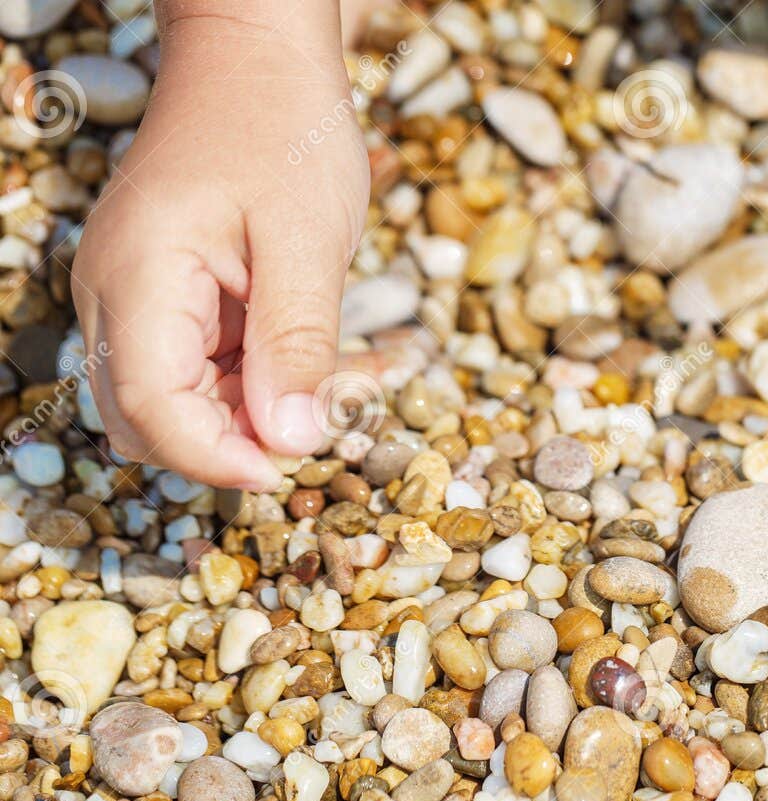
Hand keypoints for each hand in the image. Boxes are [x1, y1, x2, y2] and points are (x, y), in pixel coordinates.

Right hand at [71, 12, 366, 490]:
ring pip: (183, 404)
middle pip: (152, 421)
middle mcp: (117, 296)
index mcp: (139, 279)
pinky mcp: (172, 300)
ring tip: (347, 383)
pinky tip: (335, 365)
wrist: (257, 59)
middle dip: (236, 443)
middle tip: (324, 422)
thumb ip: (296, 346)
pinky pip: (208, 371)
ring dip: (261, 415)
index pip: (150, 410)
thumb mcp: (306, 244)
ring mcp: (138, 299)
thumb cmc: (283, 131)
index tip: (287, 470)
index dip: (216, 458)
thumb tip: (290, 443)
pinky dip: (267, 383)